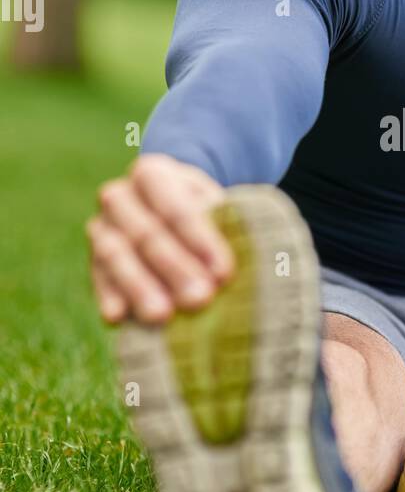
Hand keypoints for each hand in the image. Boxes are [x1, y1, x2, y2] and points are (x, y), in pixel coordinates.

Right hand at [86, 153, 234, 324]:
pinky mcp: (93, 262)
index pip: (175, 207)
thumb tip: (225, 272)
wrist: (175, 218)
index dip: (199, 240)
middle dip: (174, 268)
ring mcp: (101, 228)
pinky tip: (119, 318)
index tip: (223, 273)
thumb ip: (223, 229)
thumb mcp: (218, 209)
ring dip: (140, 287)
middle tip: (201, 298)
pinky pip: (98, 280)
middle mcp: (120, 196)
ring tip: (163, 315)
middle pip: (145, 233)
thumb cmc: (206, 215)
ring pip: (115, 255)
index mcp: (153, 173)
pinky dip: (109, 297)